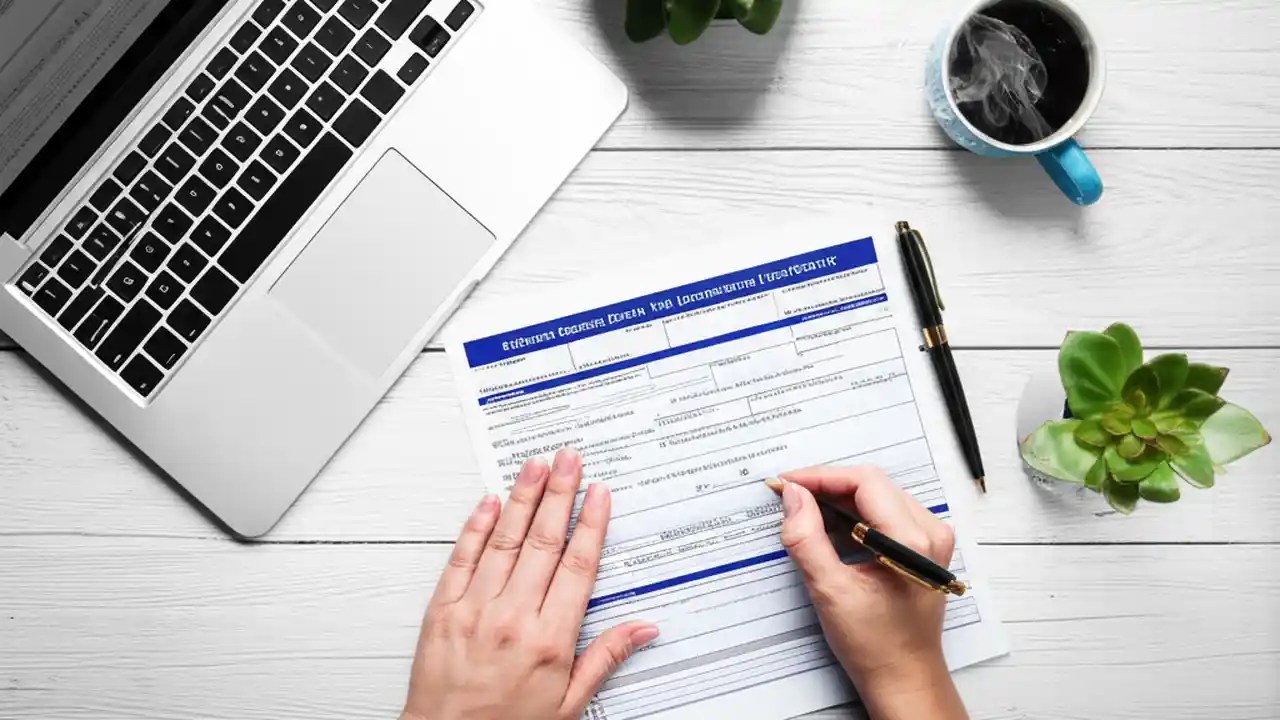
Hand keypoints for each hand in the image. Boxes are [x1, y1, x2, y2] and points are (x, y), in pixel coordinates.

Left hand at [402, 448, 658, 719]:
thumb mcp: (568, 704)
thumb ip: (604, 658)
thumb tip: (643, 629)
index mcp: (549, 640)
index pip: (577, 566)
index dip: (591, 523)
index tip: (599, 494)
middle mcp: (513, 618)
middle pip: (544, 542)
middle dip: (560, 494)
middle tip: (570, 459)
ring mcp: (475, 610)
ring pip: (504, 540)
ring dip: (522, 498)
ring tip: (536, 466)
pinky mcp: (442, 611)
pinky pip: (461, 558)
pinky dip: (475, 526)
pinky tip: (488, 502)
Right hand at [772, 467, 966, 719]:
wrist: (904, 676)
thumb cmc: (876, 645)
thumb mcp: (830, 591)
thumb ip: (806, 539)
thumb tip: (793, 497)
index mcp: (913, 542)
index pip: (864, 482)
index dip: (821, 476)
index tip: (788, 483)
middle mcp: (930, 533)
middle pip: (872, 484)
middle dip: (827, 485)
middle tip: (789, 494)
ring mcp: (931, 538)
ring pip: (878, 494)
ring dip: (839, 496)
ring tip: (805, 509)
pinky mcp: (923, 545)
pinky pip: (886, 510)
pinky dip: (854, 511)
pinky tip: (829, 524)